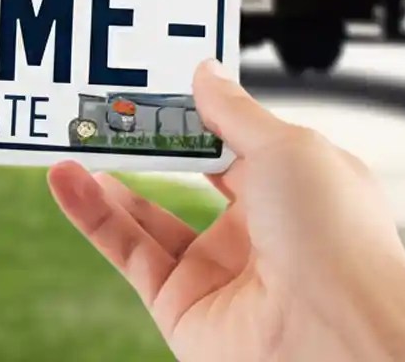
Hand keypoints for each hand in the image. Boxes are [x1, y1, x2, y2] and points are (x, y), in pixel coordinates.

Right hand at [48, 60, 404, 360]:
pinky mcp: (178, 303)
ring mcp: (214, 270)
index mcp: (292, 193)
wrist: (334, 331)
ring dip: (105, 180)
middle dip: (143, 147)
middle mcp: (254, 233)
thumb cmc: (336, 239)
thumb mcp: (286, 147)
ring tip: (75, 141)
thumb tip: (205, 74)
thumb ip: (233, 111)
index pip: (232, 144)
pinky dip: (91, 215)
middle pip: (182, 179)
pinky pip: (126, 251)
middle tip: (104, 112)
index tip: (156, 86)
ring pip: (145, 217)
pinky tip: (68, 181)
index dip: (194, 115)